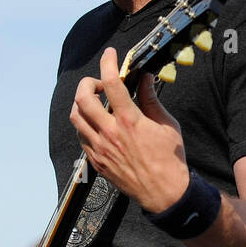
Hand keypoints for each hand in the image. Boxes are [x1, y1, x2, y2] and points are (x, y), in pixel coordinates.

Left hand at [70, 48, 189, 212]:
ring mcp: (100, 148)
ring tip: (96, 103)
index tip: (110, 54)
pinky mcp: (96, 161)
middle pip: (82, 98)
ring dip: (82, 104)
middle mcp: (110, 133)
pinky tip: (98, 123)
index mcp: (129, 121)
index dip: (108, 62)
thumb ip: (151, 100)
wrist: (164, 192)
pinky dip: (85, 123)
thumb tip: (145, 79)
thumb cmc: (170, 159)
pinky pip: (81, 136)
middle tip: (99, 84)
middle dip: (87, 84)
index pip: (111, 83)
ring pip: (75, 117)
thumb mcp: (167, 125)